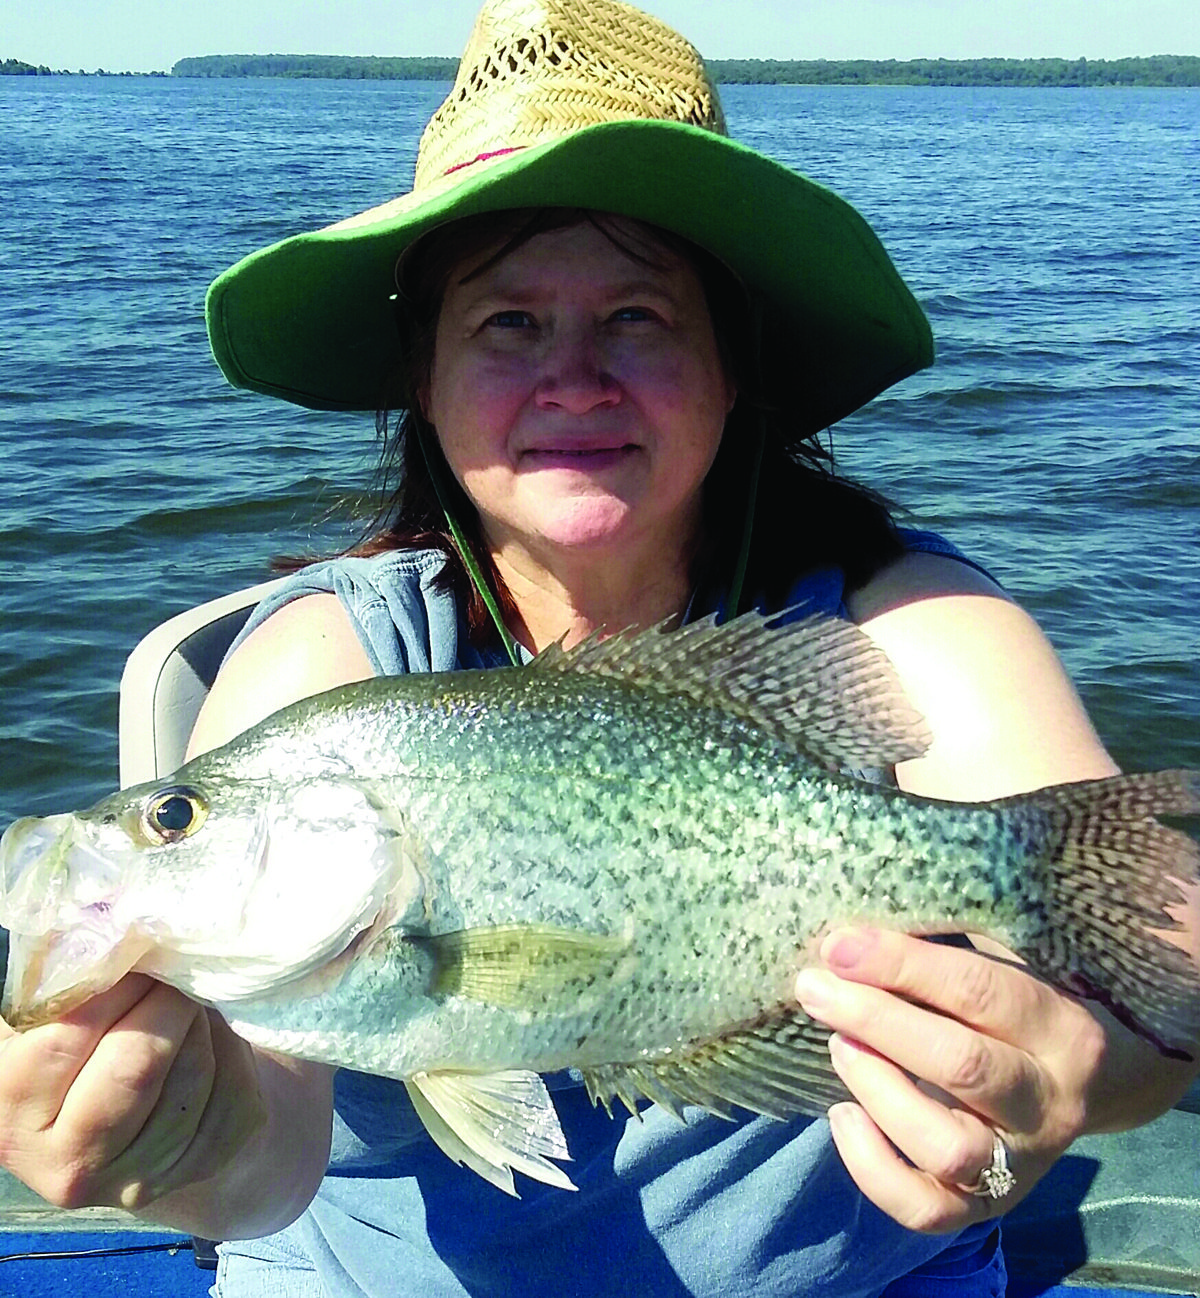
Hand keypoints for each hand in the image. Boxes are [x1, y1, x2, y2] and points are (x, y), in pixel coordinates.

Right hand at [0, 974, 263, 1213]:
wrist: (140, 1111)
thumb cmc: (87, 1046)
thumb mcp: (51, 1022)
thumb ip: (68, 986)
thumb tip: (112, 932)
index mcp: (13, 1117)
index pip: (63, 1041)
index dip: (110, 987)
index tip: (136, 954)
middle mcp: (68, 1168)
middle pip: (136, 1066)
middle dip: (165, 1002)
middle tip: (174, 972)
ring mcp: (136, 1180)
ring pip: (193, 1073)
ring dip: (201, 1021)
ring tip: (188, 1002)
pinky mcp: (200, 1168)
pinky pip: (233, 1091)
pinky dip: (232, 1049)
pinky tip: (213, 1035)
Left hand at [794, 926, 1197, 1233]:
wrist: (1102, 1081)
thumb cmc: (1025, 996)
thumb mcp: (1006, 957)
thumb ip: (947, 942)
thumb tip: (852, 931)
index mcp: (1061, 1025)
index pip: (977, 991)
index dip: (900, 964)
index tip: (838, 945)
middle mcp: (1050, 1100)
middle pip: (962, 1065)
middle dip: (875, 1020)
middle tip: (815, 987)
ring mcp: (1023, 1161)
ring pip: (946, 1147)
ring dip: (876, 1090)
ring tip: (837, 1045)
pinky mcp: (990, 1204)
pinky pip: (927, 1209)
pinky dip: (872, 1168)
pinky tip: (843, 1113)